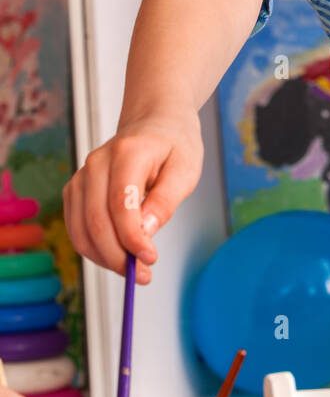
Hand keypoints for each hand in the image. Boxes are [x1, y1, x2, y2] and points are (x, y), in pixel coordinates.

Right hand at [62, 112, 203, 284]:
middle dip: (118, 256)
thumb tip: (145, 231)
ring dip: (105, 258)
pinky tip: (118, 256)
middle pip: (96, 220)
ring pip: (81, 229)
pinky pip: (77, 228)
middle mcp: (96, 163)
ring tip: (134, 270)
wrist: (154, 122)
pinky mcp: (76, 190)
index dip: (132, 238)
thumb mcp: (186, 168)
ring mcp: (82, 176)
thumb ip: (166, 199)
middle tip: (144, 274)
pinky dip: (94, 249)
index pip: (120, 203)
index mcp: (127, 153)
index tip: (151, 258)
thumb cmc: (174, 144)